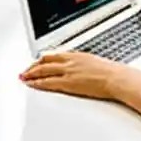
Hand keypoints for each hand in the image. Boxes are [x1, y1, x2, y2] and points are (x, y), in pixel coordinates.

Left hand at [19, 51, 140, 100]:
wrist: (116, 78)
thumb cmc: (111, 73)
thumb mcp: (95, 63)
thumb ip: (84, 65)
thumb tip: (82, 69)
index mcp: (76, 55)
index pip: (54, 55)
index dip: (42, 59)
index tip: (37, 62)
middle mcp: (70, 61)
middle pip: (45, 61)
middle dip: (33, 66)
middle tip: (25, 70)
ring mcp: (68, 71)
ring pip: (43, 70)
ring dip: (31, 73)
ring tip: (24, 77)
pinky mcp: (68, 83)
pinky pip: (48, 82)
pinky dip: (37, 83)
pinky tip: (31, 84)